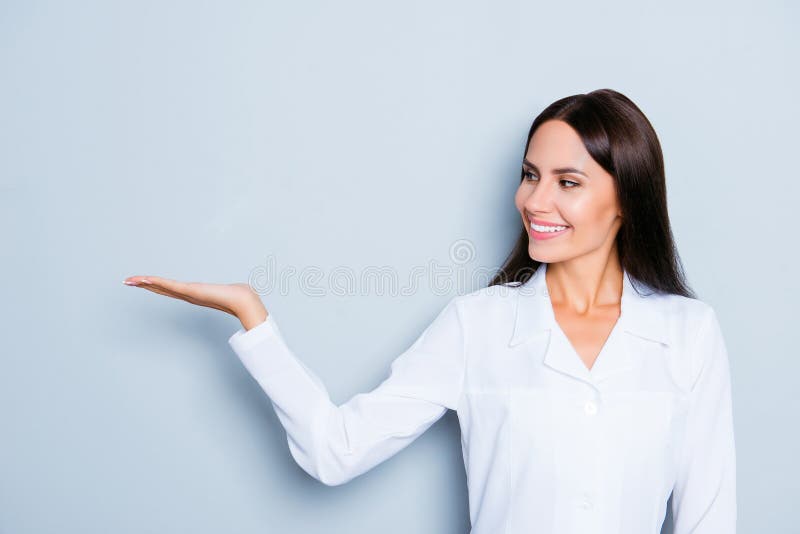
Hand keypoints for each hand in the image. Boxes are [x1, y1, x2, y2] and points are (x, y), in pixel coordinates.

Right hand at [123, 275, 267, 329]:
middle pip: (161, 289)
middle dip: (144, 285)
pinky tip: (145, 280)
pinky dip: (156, 283)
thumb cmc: (238, 296)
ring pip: (162, 287)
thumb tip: (239, 288)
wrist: (243, 301)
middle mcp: (188, 295)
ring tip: (130, 280)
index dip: (156, 286)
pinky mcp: (191, 291)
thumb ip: (229, 290)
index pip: (170, 289)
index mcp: (194, 294)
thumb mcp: (229, 291)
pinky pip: (170, 286)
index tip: (143, 282)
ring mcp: (188, 294)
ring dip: (145, 284)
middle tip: (127, 281)